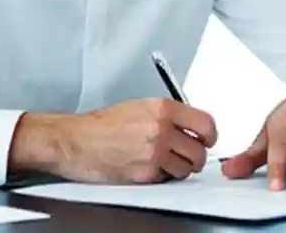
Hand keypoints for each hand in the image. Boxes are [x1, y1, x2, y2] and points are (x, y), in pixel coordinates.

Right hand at [8, 98, 217, 183]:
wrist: (75, 141)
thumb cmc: (101, 124)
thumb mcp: (139, 107)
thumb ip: (168, 115)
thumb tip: (190, 127)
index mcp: (162, 108)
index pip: (205, 123)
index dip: (210, 135)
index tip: (208, 140)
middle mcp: (161, 128)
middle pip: (199, 150)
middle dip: (197, 156)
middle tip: (188, 157)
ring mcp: (154, 152)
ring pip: (187, 168)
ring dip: (180, 169)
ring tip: (166, 164)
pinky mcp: (144, 173)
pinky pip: (167, 179)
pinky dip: (163, 177)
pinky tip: (150, 169)